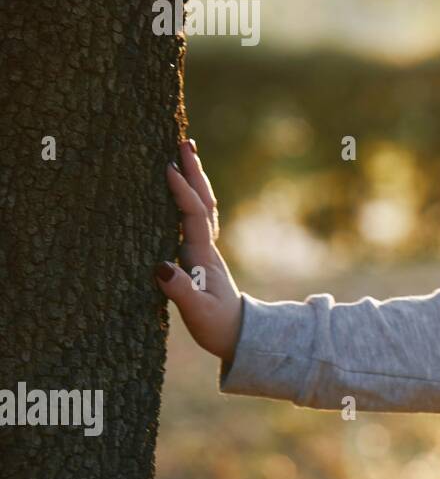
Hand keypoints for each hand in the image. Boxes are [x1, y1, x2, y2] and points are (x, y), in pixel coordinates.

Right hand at [154, 139, 242, 364]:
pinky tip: (183, 189)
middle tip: (184, 143)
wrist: (239, 335)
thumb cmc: (217, 327)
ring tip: (185, 154)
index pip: (193, 215)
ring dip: (195, 179)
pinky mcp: (200, 256)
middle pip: (203, 202)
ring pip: (202, 207)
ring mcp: (205, 250)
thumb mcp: (198, 313)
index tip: (169, 168)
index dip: (182, 191)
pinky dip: (190, 197)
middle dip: (194, 172)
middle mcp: (206, 247)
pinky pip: (195, 218)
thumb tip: (160, 267)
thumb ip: (180, 292)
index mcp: (202, 256)